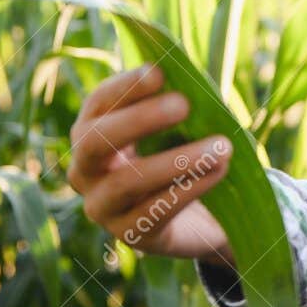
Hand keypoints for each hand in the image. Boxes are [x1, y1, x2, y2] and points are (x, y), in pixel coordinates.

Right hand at [66, 63, 235, 266]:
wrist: (198, 220)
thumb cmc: (183, 160)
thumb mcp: (178, 130)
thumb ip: (177, 108)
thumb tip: (193, 83)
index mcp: (93, 133)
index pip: (98, 104)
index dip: (125, 87)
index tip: (160, 71)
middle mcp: (86, 170)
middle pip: (94, 141)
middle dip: (139, 119)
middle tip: (184, 104)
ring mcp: (102, 206)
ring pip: (125, 182)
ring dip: (176, 161)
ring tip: (221, 147)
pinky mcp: (130, 235)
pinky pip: (154, 211)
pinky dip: (189, 188)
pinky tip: (218, 173)